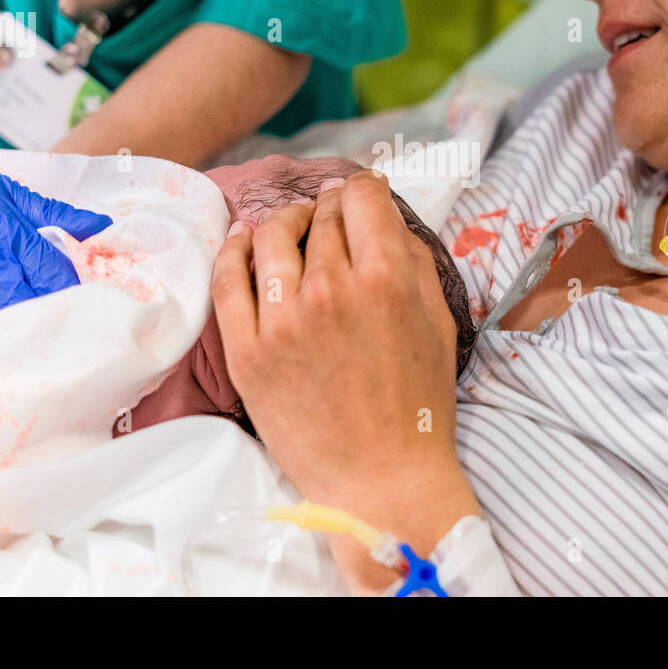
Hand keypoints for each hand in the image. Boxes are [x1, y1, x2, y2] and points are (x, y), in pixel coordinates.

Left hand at [212, 170, 479, 590]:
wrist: (381, 480)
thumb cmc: (419, 406)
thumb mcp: (439, 323)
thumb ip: (413, 261)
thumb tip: (384, 217)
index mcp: (385, 279)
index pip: (362, 198)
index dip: (363, 188)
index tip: (361, 193)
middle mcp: (331, 290)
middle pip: (321, 215)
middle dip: (330, 205)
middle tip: (331, 213)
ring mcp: (282, 321)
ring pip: (272, 237)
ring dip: (284, 220)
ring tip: (291, 224)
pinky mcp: (247, 352)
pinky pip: (227, 281)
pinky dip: (233, 251)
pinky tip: (241, 240)